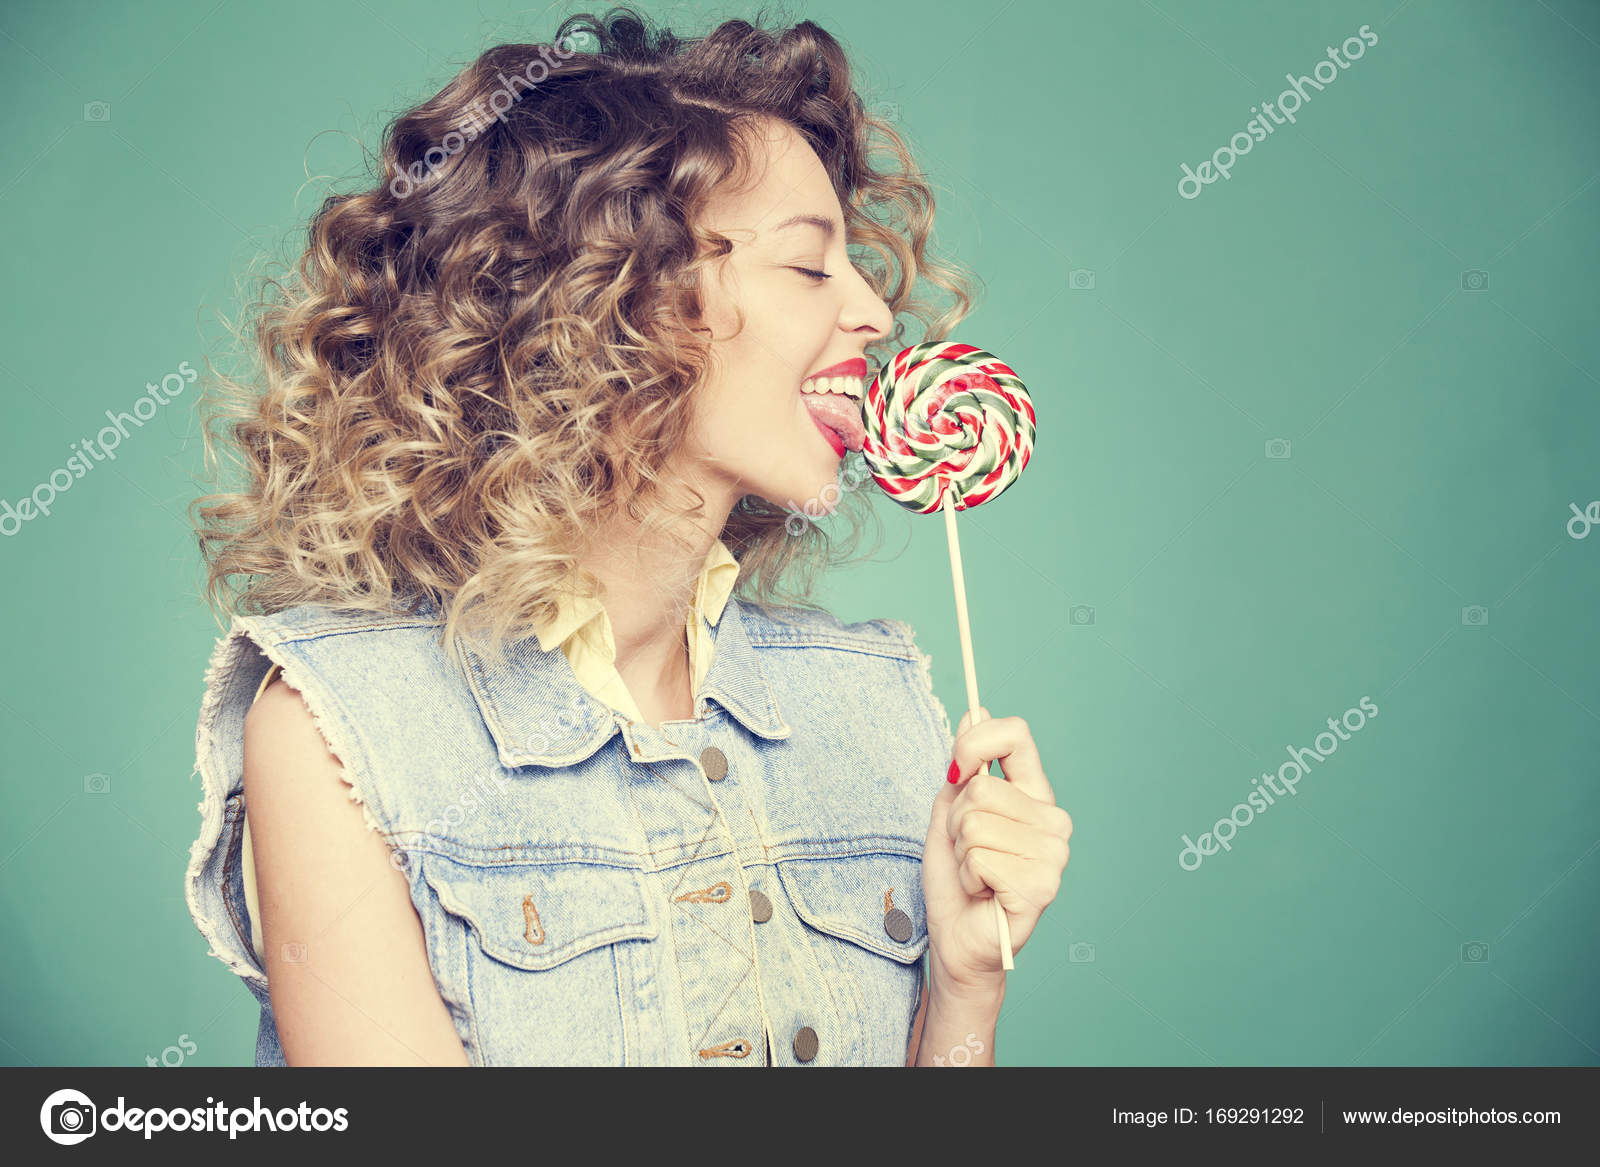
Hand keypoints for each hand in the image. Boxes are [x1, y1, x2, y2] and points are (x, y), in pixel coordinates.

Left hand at [921, 706, 1071, 993]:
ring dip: (962, 852)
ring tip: (976, 873)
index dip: (975, 743)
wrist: (958, 938)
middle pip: (983, 788)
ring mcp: (1053, 854)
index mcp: (1035, 794)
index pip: (1016, 735)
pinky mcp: (1042, 886)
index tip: (954, 771)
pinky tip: (984, 892)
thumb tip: (975, 710)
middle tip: (967, 851)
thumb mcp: (951, 809)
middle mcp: (1053, 820)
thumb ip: (966, 764)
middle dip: (956, 821)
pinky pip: (981, 858)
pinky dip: (969, 876)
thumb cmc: (956, 877)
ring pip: (977, 824)